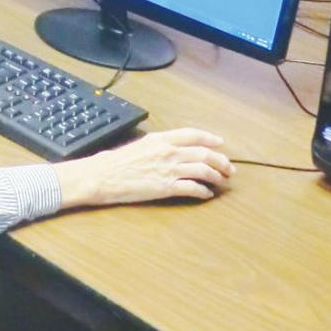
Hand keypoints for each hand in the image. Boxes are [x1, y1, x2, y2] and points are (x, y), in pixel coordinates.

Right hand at [52, 128, 232, 208]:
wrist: (102, 176)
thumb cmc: (115, 162)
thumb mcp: (139, 145)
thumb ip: (158, 145)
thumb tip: (172, 149)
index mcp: (160, 139)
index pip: (193, 135)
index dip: (210, 139)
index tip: (220, 143)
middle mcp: (168, 152)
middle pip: (205, 154)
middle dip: (221, 162)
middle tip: (228, 169)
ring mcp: (168, 170)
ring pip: (204, 171)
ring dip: (217, 177)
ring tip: (222, 182)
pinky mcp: (166, 188)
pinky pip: (193, 189)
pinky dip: (204, 192)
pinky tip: (206, 194)